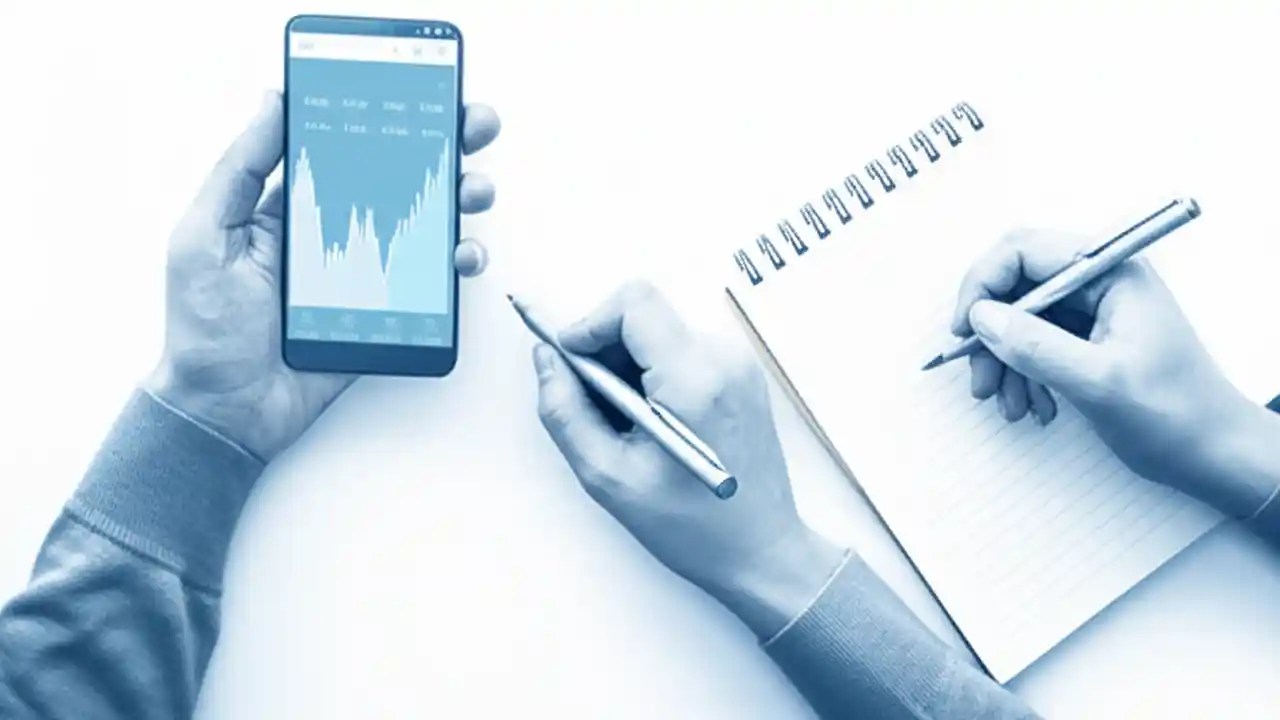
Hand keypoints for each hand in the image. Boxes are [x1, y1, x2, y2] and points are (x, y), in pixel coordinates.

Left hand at [144, 91, 500, 461]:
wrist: (228, 411)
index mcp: (295, 204)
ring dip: (463, 197)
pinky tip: (463, 253)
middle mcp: (338, 230)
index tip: (422, 91)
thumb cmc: (206, 327)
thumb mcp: (206, 235)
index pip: (349, 145)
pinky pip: (433, 280)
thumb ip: (240, 170)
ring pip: (428, 223)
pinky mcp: (390, 310)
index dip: (388, 116)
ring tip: (476, 189)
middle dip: (446, 145)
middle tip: (474, 124)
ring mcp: (368, 269)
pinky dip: (459, 261)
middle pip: (402, 175)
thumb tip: (273, 102)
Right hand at [532, 281, 845, 637]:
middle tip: (596, 406)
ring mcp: (737, 365)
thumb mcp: (609, 476)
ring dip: (628, 368)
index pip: (634, 303)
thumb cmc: (695, 528)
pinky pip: (681, 352)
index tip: (569, 358)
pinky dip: (653, 376)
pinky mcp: (740, 375)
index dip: (589, 323)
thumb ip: (565, 411)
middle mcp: (723, 360)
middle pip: (643, 316)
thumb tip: (546, 360)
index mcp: (695, 381)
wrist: (762, 551)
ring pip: (658, 334)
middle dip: (605, 351)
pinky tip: (651, 424)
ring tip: (627, 426)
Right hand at [953, 228, 1279, 516]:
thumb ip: (1036, 345)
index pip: (1025, 250)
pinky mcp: (1090, 338)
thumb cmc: (1173, 417)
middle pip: (1017, 286)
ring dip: (1005, 362)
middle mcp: (1101, 282)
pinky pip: (1038, 343)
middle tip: (980, 380)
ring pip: (1022, 319)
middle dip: (993, 335)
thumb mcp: (1098, 382)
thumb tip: (981, 317)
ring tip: (1010, 405)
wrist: (1214, 455)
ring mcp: (1096, 310)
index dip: (984, 285)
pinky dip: (1025, 374)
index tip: (966, 330)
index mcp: (1112, 273)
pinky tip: (1034, 406)